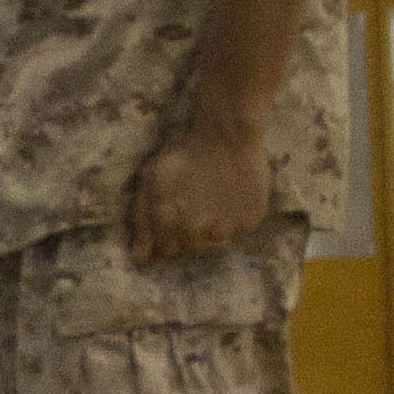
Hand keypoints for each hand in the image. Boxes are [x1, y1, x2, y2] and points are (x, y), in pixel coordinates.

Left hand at [130, 126, 272, 262]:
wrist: (226, 134)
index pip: (165, 252)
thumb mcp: (150, 179)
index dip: (163, 238)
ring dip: (209, 227)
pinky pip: (239, 227)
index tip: (168, 220)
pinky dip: (233, 217)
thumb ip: (142, 221)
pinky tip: (228, 195)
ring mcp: (229, 228)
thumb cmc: (182, 153)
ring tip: (208, 198)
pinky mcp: (252, 220)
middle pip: (190, 249)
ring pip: (214, 241)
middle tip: (189, 205)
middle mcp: (199, 233)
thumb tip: (141, 260)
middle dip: (184, 234)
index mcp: (171, 224)